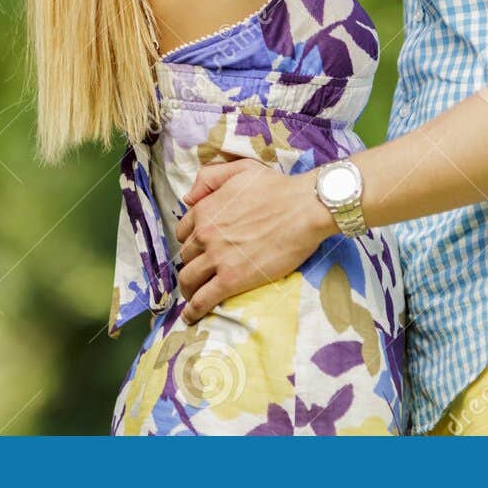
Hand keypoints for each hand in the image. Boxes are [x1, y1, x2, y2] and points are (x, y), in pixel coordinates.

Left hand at [172, 160, 334, 321]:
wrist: (304, 209)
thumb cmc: (277, 188)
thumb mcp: (239, 170)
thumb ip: (209, 178)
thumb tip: (188, 198)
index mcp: (205, 210)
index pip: (184, 232)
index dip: (190, 242)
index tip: (199, 251)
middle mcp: (205, 234)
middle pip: (185, 257)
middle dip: (191, 265)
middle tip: (201, 274)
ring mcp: (216, 258)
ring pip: (189, 279)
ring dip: (188, 290)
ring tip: (193, 297)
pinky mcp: (231, 279)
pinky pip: (203, 299)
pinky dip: (193, 310)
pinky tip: (191, 317)